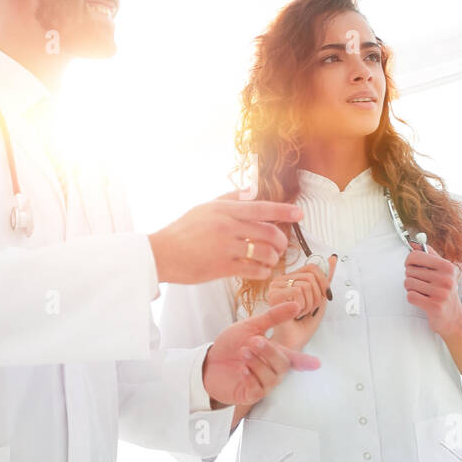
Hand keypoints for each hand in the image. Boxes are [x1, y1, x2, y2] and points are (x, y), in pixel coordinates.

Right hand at [149, 192, 302, 284]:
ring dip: (273, 258)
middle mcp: (227, 226)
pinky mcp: (222, 267)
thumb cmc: (183, 230)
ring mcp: (225, 247)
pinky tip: (262, 271)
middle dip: (280, 240)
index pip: (261, 207)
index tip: (299, 213)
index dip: (283, 211)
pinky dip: (263, 271)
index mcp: (224, 210)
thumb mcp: (204, 208)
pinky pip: (253, 269)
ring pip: (263, 252)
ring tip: (271, 260)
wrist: (162, 253)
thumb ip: (229, 199)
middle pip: (268, 232)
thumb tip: (251, 190)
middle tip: (282, 245)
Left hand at [203, 301, 319, 405]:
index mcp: (273, 354)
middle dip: (270, 352)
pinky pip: (258, 390)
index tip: (316, 364)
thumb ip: (273, 317)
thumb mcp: (250, 326)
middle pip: (283, 365)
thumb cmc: (230, 345)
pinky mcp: (249, 395)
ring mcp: (261, 384)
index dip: (305, 361)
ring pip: (272, 377)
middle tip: (253, 341)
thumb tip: (296, 305)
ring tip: (243, 352)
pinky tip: (241, 369)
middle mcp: (270, 370)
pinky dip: (250, 377)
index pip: (294, 358)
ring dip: (258, 363)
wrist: (207, 361)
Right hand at [266, 255, 337, 350]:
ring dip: (310, 304)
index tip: (324, 296)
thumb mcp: (319, 298)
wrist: (293, 343)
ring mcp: (275, 287)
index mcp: (289, 279)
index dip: (324, 281)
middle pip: (311, 276)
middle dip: (317, 296)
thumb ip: (325, 279)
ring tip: (300, 313)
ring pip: (306, 284)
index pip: (312, 267)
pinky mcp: (274, 295)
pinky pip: (298, 292)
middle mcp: (280, 280)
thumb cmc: (303, 325)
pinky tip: (294, 315)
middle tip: (308, 310)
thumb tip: (333, 258)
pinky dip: (302, 307)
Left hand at [403, 243, 461, 338]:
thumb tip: (414, 244)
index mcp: (447, 267)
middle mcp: (446, 279)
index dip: (408, 260)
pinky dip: (413, 298)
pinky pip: (410, 296)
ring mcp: (441, 293)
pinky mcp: (434, 306)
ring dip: (411, 289)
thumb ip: (430, 255)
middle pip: (409, 270)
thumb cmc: (445, 292)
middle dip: (411, 277)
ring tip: (423, 292)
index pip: (416, 255)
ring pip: (408, 283)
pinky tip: (423, 300)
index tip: (410, 265)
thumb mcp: (443, 271)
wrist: (454, 317)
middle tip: (421, 284)